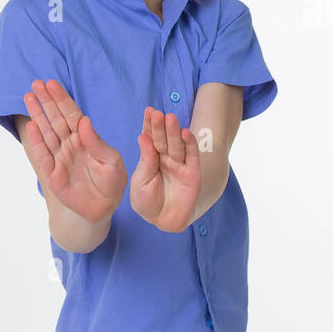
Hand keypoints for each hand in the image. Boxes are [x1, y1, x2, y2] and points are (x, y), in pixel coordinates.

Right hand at [23, 79, 126, 223]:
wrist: (104, 207)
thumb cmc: (112, 181)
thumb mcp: (111, 161)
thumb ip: (97, 143)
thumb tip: (84, 121)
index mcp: (86, 137)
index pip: (72, 114)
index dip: (62, 99)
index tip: (52, 83)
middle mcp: (70, 144)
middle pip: (56, 119)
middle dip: (46, 101)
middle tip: (36, 83)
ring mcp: (60, 157)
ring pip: (47, 132)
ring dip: (38, 115)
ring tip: (29, 97)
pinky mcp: (52, 174)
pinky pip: (44, 155)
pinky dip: (37, 141)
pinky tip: (32, 125)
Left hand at [130, 106, 201, 232]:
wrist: (162, 220)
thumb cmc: (146, 202)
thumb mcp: (140, 181)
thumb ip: (145, 160)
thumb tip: (143, 137)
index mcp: (150, 158)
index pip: (150, 137)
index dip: (149, 125)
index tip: (148, 111)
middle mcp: (165, 158)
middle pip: (163, 139)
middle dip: (160, 126)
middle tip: (157, 113)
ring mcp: (179, 164)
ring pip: (177, 144)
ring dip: (174, 131)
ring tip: (170, 118)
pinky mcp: (192, 173)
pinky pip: (191, 155)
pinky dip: (190, 144)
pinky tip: (186, 133)